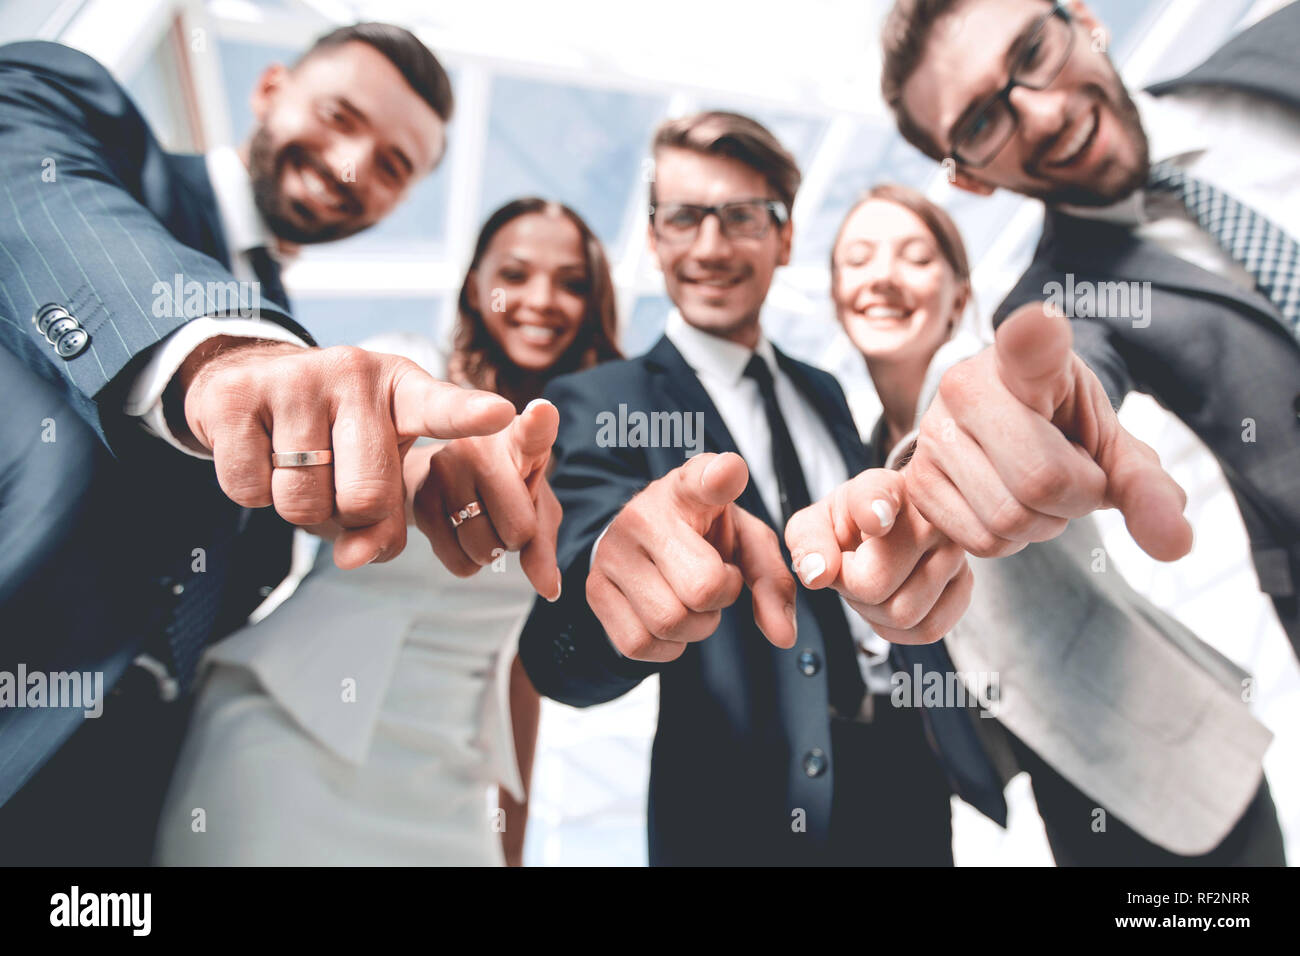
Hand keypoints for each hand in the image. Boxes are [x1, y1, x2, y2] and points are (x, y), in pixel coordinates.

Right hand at [179, 339, 515, 568]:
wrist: (247, 378)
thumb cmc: (333, 429)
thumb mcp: (376, 454)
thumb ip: (386, 515)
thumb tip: (356, 559)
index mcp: (401, 388)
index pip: (440, 407)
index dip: (469, 415)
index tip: (503, 414)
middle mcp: (352, 373)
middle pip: (366, 497)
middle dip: (352, 519)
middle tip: (340, 493)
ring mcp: (294, 381)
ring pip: (304, 502)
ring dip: (302, 511)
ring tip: (301, 471)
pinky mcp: (236, 398)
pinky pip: (251, 490)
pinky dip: (256, 493)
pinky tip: (261, 457)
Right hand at [411, 398, 562, 600]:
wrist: (444, 477)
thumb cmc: (507, 490)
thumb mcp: (535, 510)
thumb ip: (545, 545)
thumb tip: (550, 590)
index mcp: (520, 440)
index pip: (534, 432)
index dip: (539, 424)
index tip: (542, 413)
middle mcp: (480, 446)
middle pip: (517, 530)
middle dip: (516, 539)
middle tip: (504, 516)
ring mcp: (445, 467)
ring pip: (485, 550)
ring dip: (490, 553)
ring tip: (480, 521)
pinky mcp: (420, 497)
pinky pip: (458, 561)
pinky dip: (468, 563)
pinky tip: (460, 532)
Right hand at [588, 452, 797, 662]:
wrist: (643, 545)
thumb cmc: (703, 539)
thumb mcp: (746, 545)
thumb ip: (774, 583)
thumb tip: (783, 636)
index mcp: (691, 489)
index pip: (704, 478)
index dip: (719, 477)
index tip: (728, 472)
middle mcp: (644, 512)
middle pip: (703, 587)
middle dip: (720, 600)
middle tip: (714, 585)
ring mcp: (613, 550)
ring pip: (669, 622)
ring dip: (695, 628)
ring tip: (690, 602)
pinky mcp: (594, 587)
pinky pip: (639, 644)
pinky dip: (666, 647)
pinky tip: (669, 622)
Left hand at [785, 468, 971, 643]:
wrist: (892, 522)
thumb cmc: (852, 523)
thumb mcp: (817, 523)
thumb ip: (808, 542)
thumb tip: (817, 574)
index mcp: (883, 488)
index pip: (876, 497)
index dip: (873, 510)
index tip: (874, 521)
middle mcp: (927, 515)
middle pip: (876, 585)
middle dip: (850, 592)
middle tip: (852, 572)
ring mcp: (953, 548)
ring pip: (904, 614)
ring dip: (875, 614)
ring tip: (873, 584)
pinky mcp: (966, 582)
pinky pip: (929, 628)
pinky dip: (901, 630)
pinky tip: (893, 601)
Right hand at [907, 303, 1192, 560]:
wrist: (995, 435)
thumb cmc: (1060, 430)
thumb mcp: (1110, 445)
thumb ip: (1147, 489)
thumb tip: (1177, 546)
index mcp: (1028, 360)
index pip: (1029, 344)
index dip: (1036, 336)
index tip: (1042, 322)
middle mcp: (966, 385)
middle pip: (1041, 481)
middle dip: (1075, 500)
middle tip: (1071, 478)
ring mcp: (932, 431)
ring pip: (1007, 519)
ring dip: (1041, 526)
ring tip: (1036, 493)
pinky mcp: (915, 479)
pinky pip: (979, 542)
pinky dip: (1009, 542)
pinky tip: (1005, 507)